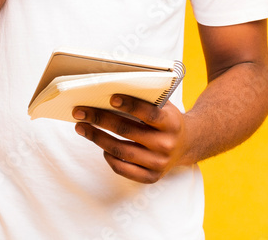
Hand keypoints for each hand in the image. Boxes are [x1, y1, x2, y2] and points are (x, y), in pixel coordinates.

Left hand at [73, 95, 190, 183]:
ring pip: (120, 150)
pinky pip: (122, 168)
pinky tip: (101, 146)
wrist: (186, 145)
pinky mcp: (151, 177)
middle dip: (100, 119)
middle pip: (127, 130)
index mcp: (171, 123)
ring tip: (82, 127)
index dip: (130, 105)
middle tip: (81, 112)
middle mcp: (166, 144)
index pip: (149, 113)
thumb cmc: (167, 120)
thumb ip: (146, 100)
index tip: (111, 97)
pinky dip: (108, 156)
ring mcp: (158, 163)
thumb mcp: (164, 107)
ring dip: (97, 137)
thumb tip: (111, 90)